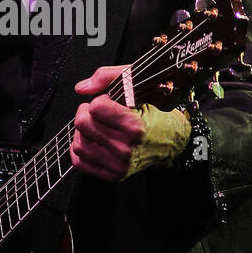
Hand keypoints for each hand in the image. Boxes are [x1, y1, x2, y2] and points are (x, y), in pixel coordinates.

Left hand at [71, 65, 146, 179]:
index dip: (100, 100)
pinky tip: (91, 140)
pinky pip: (80, 163)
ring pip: (78, 144)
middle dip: (87, 112)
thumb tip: (81, 88)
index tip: (109, 102)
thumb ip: (107, 78)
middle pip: (83, 124)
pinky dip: (80, 149)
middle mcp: (126, 148)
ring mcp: (119, 164)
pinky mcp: (114, 174)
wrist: (172, 140)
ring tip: (96, 126)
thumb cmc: (156, 113)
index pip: (95, 107)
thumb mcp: (137, 86)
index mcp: (134, 126)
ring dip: (83, 132)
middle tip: (98, 112)